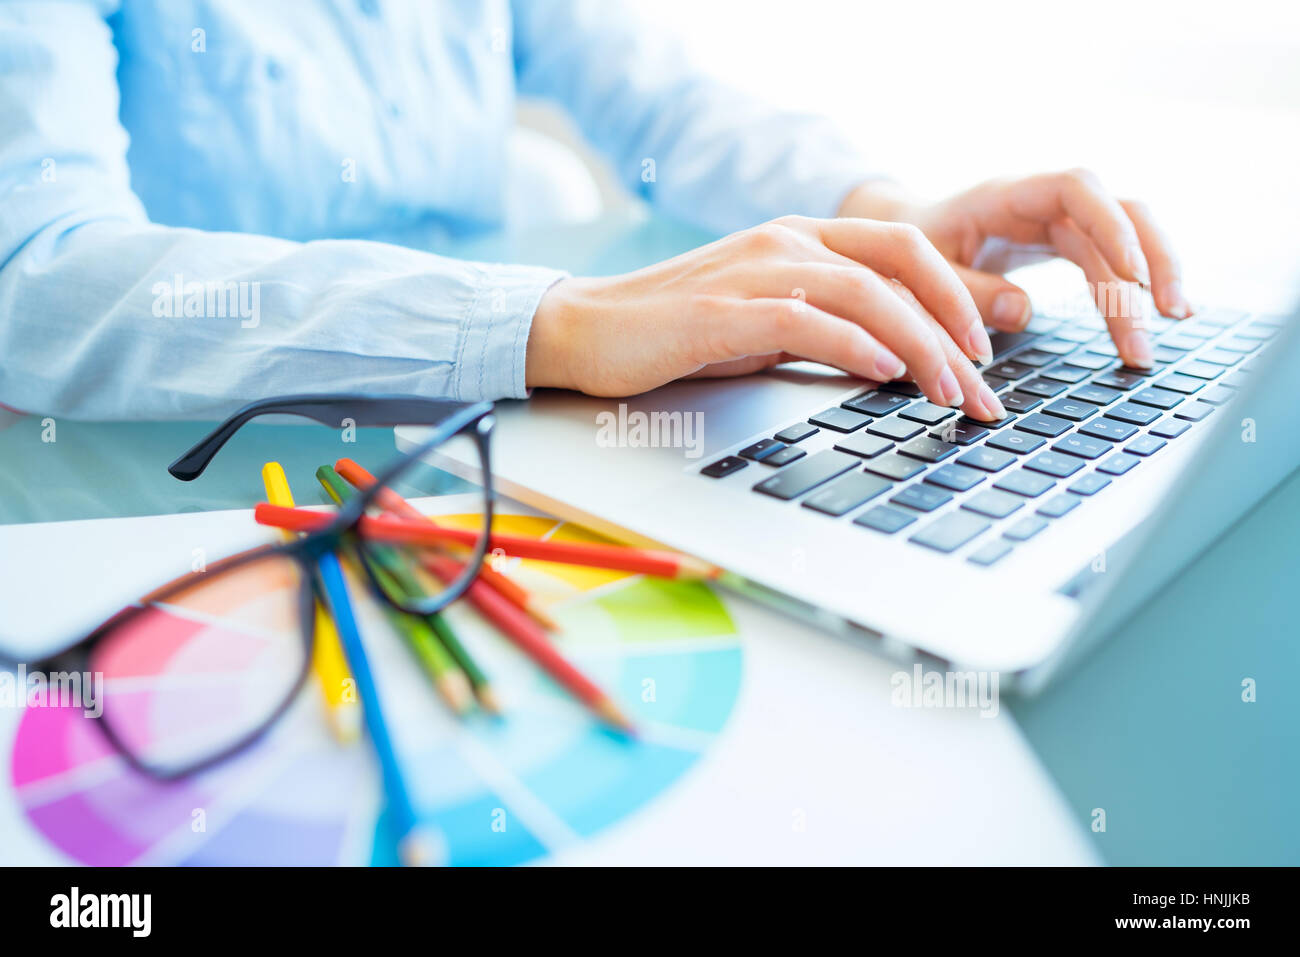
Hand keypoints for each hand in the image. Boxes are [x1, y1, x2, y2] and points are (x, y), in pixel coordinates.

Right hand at [526, 216, 1007, 420]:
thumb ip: (829, 328)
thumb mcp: (767, 322)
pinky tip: (886, 373)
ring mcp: (754, 269)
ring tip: (951, 393)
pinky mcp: (723, 311)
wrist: (586, 328)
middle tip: (985, 386)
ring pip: (865, 293)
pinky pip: (806, 321)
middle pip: (900, 265)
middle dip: (956, 326)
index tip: (985, 350)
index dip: (957, 293)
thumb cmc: (678, 330)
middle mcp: (786, 240)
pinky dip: (854, 345)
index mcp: (801, 237)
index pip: (904, 248)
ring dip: (920, 346)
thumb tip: (897, 360)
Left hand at [839, 171, 1192, 368]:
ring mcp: (1058, 219)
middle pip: (1119, 211)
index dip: (1109, 224)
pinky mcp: (1064, 242)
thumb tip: (1023, 313)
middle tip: (1168, 316)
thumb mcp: (922, 270)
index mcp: (1007, 193)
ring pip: (1125, 237)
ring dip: (1151, 279)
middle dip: (1150, 260)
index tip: (1130, 273)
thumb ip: (966, 289)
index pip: (1077, 188)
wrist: (899, 234)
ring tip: (1169, 328)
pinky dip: (1132, 287)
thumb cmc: (906, 250)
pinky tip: (1156, 317)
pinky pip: (1110, 258)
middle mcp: (1042, 200)